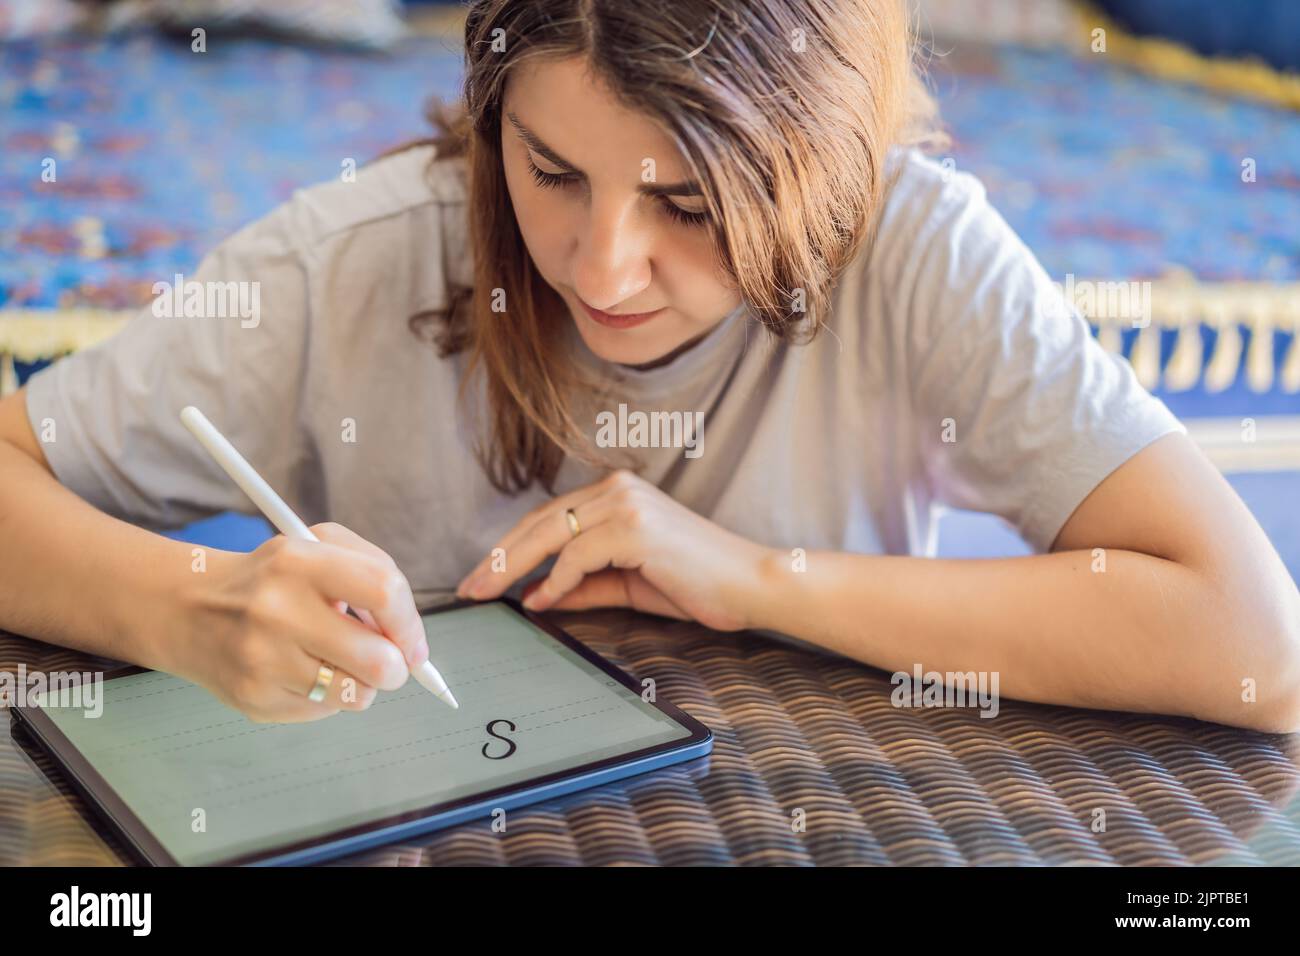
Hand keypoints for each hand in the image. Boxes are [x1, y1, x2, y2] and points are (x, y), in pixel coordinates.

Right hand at [169, 522, 430, 722]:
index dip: (410, 623)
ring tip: (336, 660)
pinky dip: (328, 695)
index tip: (414, 643)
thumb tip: (411, 641)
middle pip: (378, 662)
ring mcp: (262, 660)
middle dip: (396, 668)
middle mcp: (277, 610)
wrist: (188, 608)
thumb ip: (374, 575)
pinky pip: (325, 711)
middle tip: (388, 662)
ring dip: (361, 683)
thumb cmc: (273, 579)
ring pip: (356, 695)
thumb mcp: (317, 547)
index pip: (383, 590)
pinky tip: (302, 671)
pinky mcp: (254, 699)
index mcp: (299, 561)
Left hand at [455, 470, 771, 631]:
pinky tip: (541, 601)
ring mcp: (626, 505)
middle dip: (498, 557)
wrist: (749, 584)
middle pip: (539, 522)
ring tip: (486, 593)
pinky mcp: (635, 527)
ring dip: (512, 568)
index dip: (509, 547)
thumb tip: (535, 595)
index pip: (547, 517)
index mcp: (616, 494)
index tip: (481, 574)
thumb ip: (583, 585)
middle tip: (468, 587)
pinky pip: (578, 556)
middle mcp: (617, 490)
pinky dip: (556, 581)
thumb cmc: (696, 583)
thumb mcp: (627, 583)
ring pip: (549, 535)